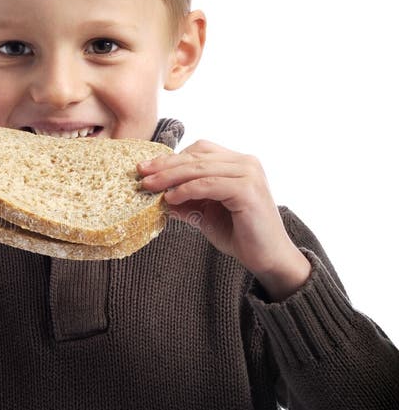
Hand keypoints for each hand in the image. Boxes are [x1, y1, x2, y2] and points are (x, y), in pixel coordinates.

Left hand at [138, 140, 310, 300]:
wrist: (269, 258)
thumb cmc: (241, 235)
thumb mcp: (205, 215)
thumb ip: (186, 201)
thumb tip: (157, 195)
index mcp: (238, 163)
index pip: (200, 151)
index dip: (171, 157)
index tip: (146, 168)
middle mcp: (246, 163)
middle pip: (197, 156)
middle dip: (165, 165)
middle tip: (141, 173)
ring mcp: (249, 174)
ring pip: (200, 168)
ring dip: (170, 176)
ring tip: (150, 187)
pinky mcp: (247, 190)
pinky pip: (208, 184)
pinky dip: (186, 189)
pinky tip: (171, 198)